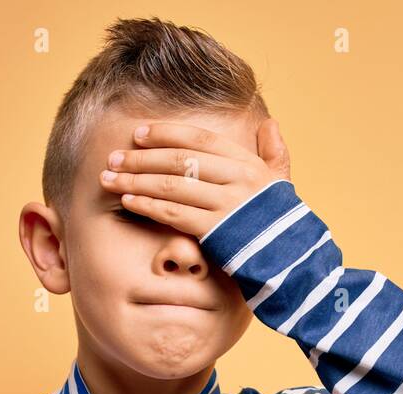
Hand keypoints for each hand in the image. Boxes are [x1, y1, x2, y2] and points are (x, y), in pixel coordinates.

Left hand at [97, 117, 291, 238]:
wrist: (293, 261)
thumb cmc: (281, 222)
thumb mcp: (282, 184)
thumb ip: (275, 153)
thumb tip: (269, 123)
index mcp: (247, 162)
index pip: (199, 138)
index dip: (165, 133)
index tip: (137, 134)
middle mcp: (237, 178)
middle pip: (179, 160)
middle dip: (140, 158)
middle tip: (112, 158)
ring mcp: (227, 205)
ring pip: (171, 185)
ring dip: (135, 180)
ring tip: (109, 179)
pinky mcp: (216, 231)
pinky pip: (174, 214)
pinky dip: (148, 205)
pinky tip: (128, 201)